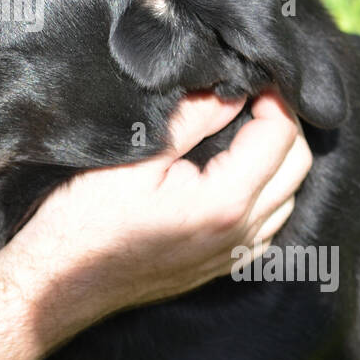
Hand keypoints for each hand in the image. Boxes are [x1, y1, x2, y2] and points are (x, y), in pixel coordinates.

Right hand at [1, 89, 311, 325]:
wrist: (62, 282)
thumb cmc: (85, 220)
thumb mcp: (134, 156)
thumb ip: (190, 120)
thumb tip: (227, 90)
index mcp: (224, 202)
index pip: (280, 137)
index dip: (274, 99)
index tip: (255, 76)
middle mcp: (240, 234)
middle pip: (297, 166)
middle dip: (283, 123)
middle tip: (254, 96)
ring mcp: (234, 256)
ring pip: (288, 196)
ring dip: (278, 158)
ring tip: (246, 127)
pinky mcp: (221, 267)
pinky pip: (268, 225)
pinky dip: (267, 191)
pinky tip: (238, 174)